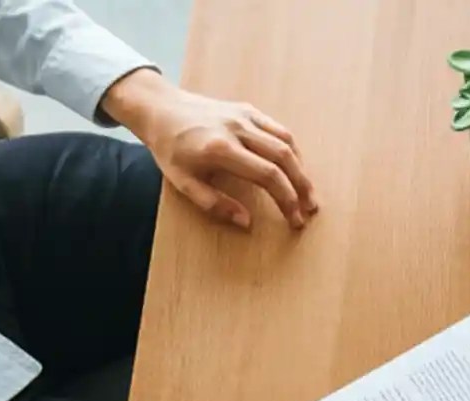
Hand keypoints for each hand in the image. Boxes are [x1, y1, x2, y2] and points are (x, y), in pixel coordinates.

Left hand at [102, 69, 317, 229]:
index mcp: (221, 149)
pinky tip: (295, 167)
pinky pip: (278, 129)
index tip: (294, 219)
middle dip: (301, 186)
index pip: (267, 175)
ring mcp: (244, 116)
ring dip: (301, 169)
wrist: (159, 108)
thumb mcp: (183, 182)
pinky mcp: (248, 110)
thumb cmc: (169, 149)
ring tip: (308, 191)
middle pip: (283, 158)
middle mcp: (237, 129)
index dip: (286, 199)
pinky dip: (291, 150)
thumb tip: (247, 222)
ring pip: (286, 142)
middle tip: (310, 208)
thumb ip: (215, 204)